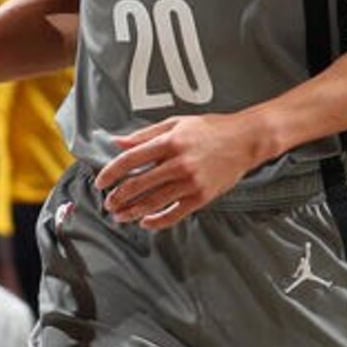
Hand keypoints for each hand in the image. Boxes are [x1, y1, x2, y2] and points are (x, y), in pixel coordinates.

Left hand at [95, 115, 259, 228]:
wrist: (246, 140)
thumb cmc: (211, 129)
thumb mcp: (176, 123)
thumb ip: (145, 134)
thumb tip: (117, 142)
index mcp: (170, 142)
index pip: (131, 159)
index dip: (112, 172)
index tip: (100, 182)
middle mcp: (179, 163)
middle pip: (139, 184)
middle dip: (119, 197)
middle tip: (107, 204)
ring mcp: (191, 182)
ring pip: (154, 202)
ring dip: (133, 211)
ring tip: (119, 216)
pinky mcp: (202, 197)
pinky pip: (175, 213)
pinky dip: (158, 221)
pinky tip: (145, 223)